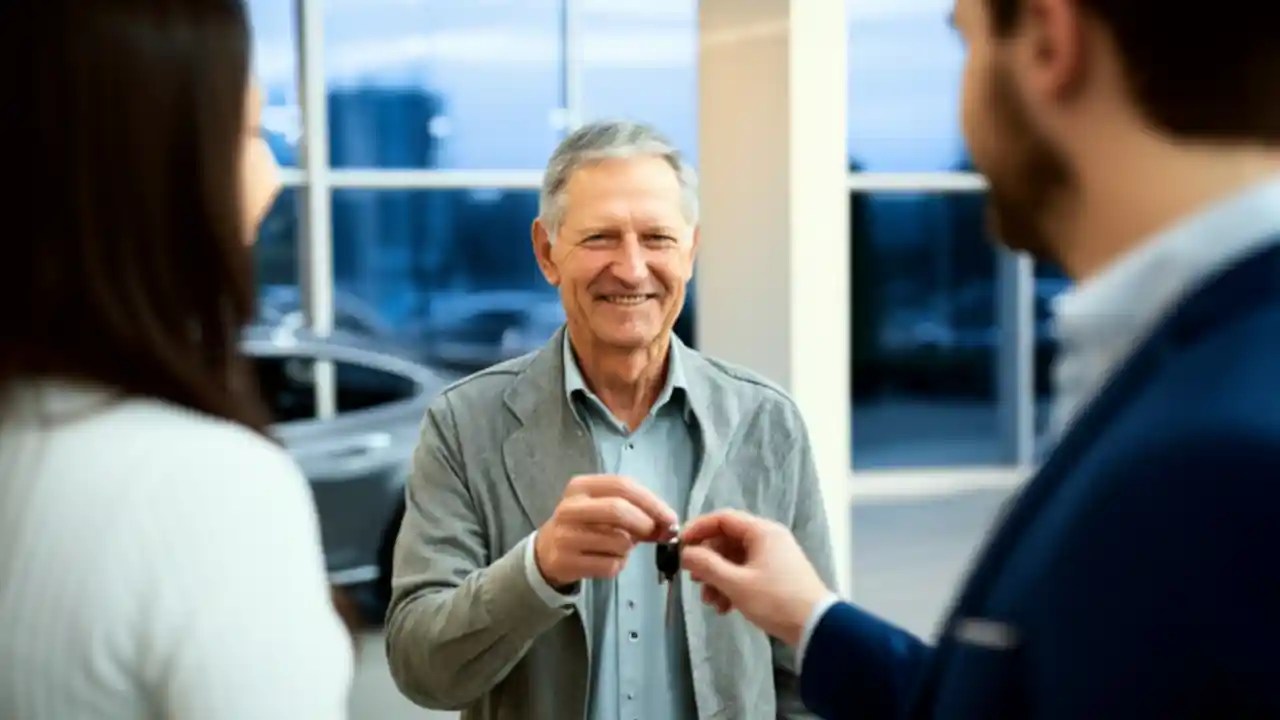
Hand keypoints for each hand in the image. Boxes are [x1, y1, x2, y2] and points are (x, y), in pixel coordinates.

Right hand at [534, 474, 677, 588]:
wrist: (547, 551)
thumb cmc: (585, 524)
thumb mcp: (604, 507)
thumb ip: (636, 510)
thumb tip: (669, 525)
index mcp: (581, 486)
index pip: (623, 486)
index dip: (652, 502)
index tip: (671, 518)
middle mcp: (570, 508)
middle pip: (618, 510)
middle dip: (645, 524)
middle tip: (655, 534)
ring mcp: (566, 536)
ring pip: (618, 541)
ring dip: (629, 548)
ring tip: (619, 547)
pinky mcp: (567, 562)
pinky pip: (610, 565)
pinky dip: (618, 565)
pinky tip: (607, 560)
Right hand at [680, 509, 831, 647]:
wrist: (816, 627)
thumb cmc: (775, 600)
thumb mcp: (736, 583)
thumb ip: (707, 565)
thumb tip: (685, 553)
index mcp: (762, 532)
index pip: (722, 519)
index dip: (698, 530)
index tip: (680, 546)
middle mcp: (768, 539)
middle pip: (727, 541)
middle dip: (707, 562)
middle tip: (693, 579)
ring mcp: (773, 558)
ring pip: (735, 560)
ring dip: (718, 579)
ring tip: (710, 601)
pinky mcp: (776, 576)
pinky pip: (746, 573)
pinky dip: (732, 587)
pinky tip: (724, 608)